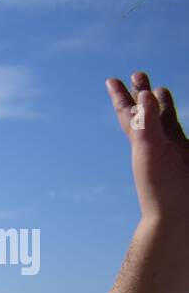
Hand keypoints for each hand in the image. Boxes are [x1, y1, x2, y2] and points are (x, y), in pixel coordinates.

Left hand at [105, 72, 188, 221]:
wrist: (181, 218)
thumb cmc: (163, 189)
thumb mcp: (151, 154)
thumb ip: (147, 126)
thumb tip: (143, 94)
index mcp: (143, 142)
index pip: (130, 113)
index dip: (121, 96)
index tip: (111, 80)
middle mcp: (158, 144)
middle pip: (148, 112)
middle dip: (143, 93)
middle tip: (138, 74)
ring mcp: (175, 150)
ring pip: (167, 120)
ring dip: (162, 104)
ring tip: (160, 89)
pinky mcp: (187, 155)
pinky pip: (180, 132)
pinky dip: (174, 121)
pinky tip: (174, 118)